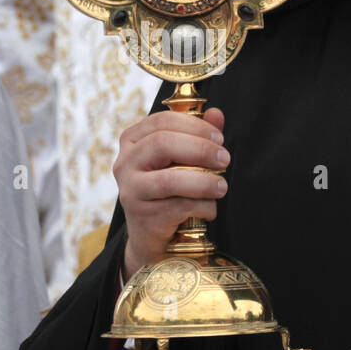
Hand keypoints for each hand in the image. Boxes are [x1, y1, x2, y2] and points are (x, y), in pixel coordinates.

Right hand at [114, 108, 227, 279]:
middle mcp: (125, 162)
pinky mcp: (142, 215)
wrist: (150, 236)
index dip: (195, 126)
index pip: (162, 121)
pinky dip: (203, 207)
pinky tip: (209, 209)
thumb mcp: (180, 160)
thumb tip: (216, 113)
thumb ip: (197, 134)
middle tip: (225, 160)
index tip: (219, 138)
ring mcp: (131, 189)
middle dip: (201, 150)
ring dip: (204, 182)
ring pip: (171, 179)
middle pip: (163, 144)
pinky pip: (179, 206)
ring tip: (222, 187)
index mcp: (133, 140)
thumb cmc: (168, 190)